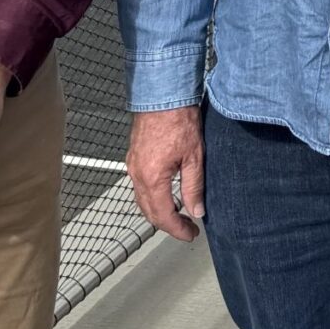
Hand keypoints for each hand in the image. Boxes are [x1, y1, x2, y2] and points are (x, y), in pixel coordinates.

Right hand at [128, 107, 206, 240]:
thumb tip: (196, 210)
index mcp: (152, 178)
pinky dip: (151, 198)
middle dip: (168, 225)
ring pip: (142, 200)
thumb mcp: (194, 156)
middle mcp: (137, 174)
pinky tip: (165, 195)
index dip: (177, 229)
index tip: (190, 234)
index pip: (163, 216)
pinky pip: (139, 187)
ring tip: (178, 216)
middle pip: (149, 212)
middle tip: (187, 228)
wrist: (163, 94)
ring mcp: (133, 166)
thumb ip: (194, 187)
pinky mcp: (134, 158)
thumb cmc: (179, 119)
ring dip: (158, 212)